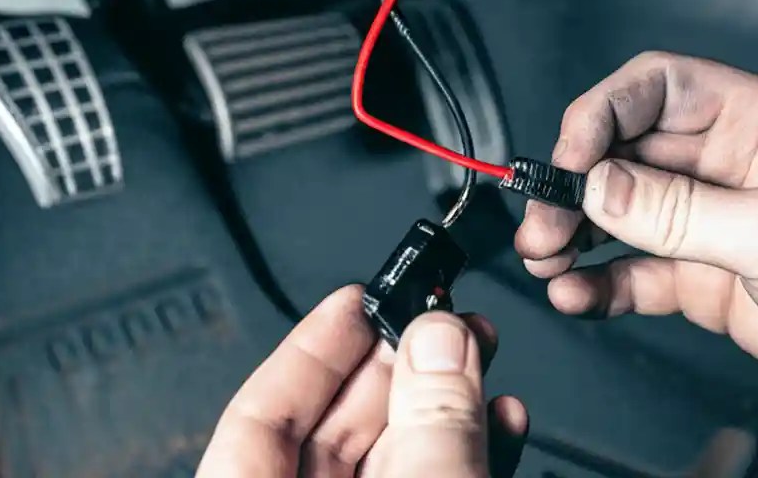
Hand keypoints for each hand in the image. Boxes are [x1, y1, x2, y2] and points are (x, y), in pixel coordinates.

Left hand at [196, 286, 528, 476]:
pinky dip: (465, 455)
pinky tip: (498, 422)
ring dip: (444, 405)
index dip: (311, 345)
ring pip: (391, 461)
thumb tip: (436, 342)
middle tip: (441, 317)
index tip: (359, 296)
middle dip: (398, 365)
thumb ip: (430, 425)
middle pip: (334, 430)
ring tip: (482, 356)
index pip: (259, 414)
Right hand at [517, 52, 757, 425]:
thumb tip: (595, 183)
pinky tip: (580, 296)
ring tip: (549, 261)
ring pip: (621, 215)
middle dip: (574, 185)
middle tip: (545, 225)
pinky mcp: (712, 280)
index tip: (567, 160)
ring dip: (577, 236)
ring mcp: (717, 225)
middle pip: (623, 152)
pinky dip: (601, 284)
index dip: (598, 114)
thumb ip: (678, 210)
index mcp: (756, 121)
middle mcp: (729, 165)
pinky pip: (637, 272)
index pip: (653, 88)